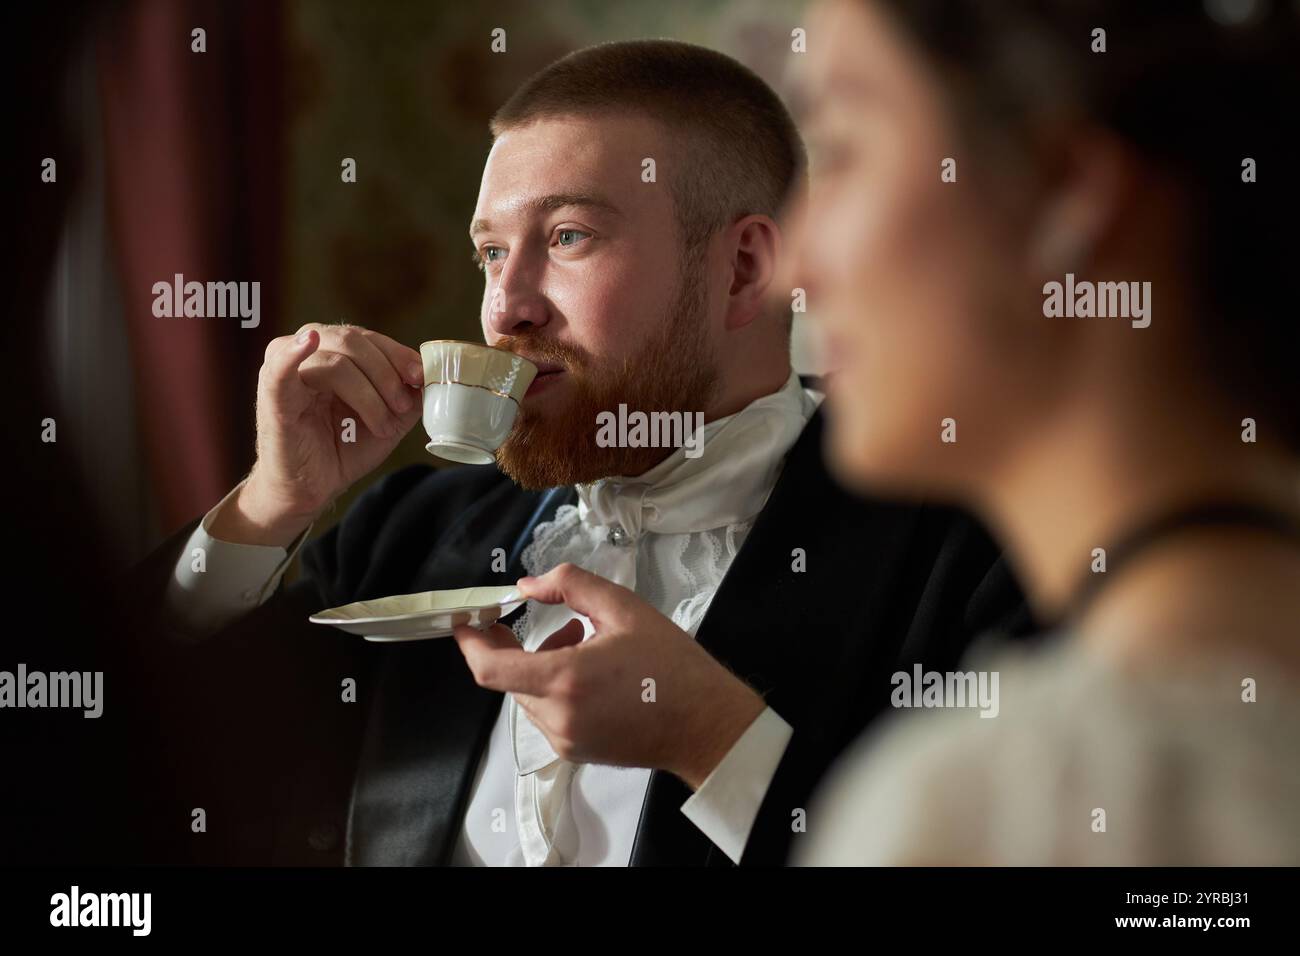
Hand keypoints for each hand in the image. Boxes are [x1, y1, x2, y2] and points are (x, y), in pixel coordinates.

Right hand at [218, 323, 424, 544]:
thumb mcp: (388, 418)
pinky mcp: (273, 397)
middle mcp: (307, 352)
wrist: (312, 488)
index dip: (398, 354)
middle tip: (402, 407)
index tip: (421, 377)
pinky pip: (281, 368)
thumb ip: (407, 395)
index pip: (367, 337)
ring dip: (368, 396)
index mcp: (332, 351)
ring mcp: (287, 372)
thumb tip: (429, 376)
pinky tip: (308, 343)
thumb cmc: (344, 448)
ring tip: (381, 425)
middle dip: (387, 376)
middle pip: (352, 342)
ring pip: (336, 364)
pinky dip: (294, 353)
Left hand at [452, 563, 767, 788]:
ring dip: (543, 668)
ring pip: (529, 697)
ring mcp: (565, 740)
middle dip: (522, 647)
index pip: (490, 668)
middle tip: (567, 624)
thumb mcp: (624, 608)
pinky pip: (548, 715)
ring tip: (587, 645)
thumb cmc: (671, 666)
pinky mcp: (576, 752)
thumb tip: (527, 586)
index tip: (466, 620)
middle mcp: (557, 717)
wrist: (707, 725)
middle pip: (510, 679)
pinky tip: (594, 675)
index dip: (470, 643)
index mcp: (565, 680)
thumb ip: (570, 586)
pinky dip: (557, 690)